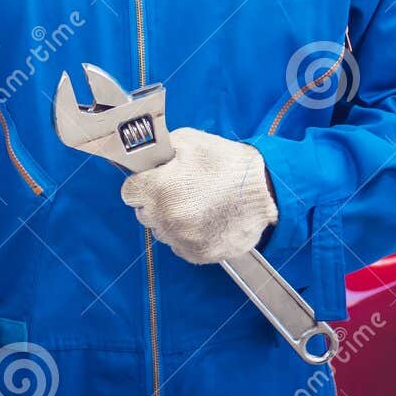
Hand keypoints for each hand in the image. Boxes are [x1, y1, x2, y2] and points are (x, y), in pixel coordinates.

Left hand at [119, 128, 277, 264]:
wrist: (265, 190)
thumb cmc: (226, 162)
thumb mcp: (188, 141)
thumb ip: (158, 151)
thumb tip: (143, 159)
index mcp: (160, 189)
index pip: (129, 192)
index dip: (141, 183)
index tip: (152, 180)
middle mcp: (168, 218)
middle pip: (143, 213)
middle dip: (155, 201)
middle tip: (177, 190)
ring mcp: (183, 239)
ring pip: (161, 231)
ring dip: (170, 219)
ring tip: (194, 205)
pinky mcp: (198, 254)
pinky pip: (179, 245)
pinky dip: (186, 235)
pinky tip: (203, 219)